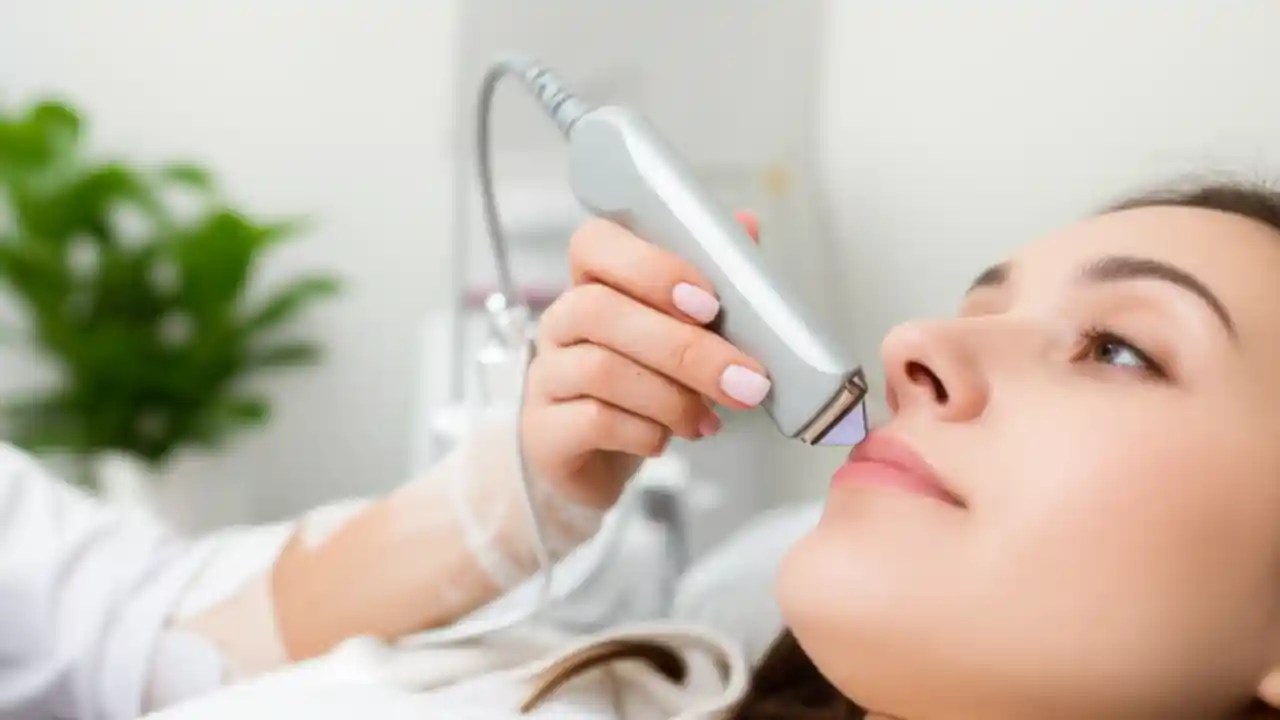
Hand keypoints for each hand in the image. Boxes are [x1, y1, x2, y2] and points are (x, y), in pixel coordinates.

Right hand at [522, 212, 768, 508]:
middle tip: (743, 380)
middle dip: (684, 348)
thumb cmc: (645, 390)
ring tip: (706, 420)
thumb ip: (710, 284)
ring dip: (671, 397)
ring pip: (601, 369)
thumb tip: (747, 225)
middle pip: (602, 310)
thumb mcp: (682, 335)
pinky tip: (667, 439)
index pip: (593, 243)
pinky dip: (645, 433)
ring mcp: (545, 377)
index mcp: (592, 284)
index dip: (650, 266)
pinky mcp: (544, 431)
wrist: (596, 465)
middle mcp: (560, 322)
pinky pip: (593, 421)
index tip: (708, 301)